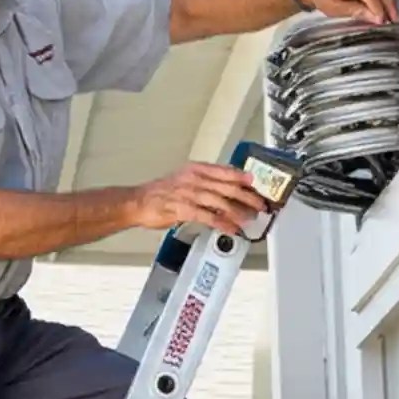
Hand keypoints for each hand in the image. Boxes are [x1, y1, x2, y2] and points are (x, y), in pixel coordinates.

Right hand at [132, 162, 268, 234]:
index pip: (224, 171)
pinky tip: (232, 228)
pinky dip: (222, 223)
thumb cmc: (160, 193)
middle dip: (246, 196)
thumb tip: (224, 190)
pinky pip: (208, 217)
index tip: (255, 184)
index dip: (242, 177)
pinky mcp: (184, 210)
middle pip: (227, 186)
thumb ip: (204, 183)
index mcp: (195, 170)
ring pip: (221, 201)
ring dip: (238, 211)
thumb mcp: (184, 180)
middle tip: (259, 204)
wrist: (138, 202)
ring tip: (250, 218)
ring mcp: (189, 194)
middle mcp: (194, 179)